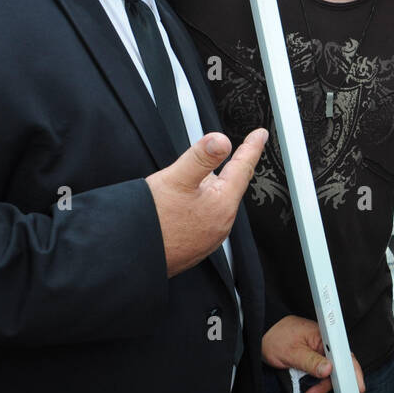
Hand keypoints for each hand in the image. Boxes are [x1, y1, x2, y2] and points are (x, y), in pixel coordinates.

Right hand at [146, 129, 266, 276]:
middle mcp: (221, 223)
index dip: (252, 147)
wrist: (132, 257)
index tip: (260, 134)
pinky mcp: (196, 246)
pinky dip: (195, 207)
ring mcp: (210, 237)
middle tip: (201, 162)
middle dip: (219, 170)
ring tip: (178, 190)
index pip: (243, 167)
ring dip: (203, 190)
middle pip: (228, 185)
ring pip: (213, 201)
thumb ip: (201, 157)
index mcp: (222, 204)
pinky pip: (202, 217)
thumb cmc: (153, 223)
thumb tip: (221, 140)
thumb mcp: (176, 179)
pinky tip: (176, 208)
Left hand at [262, 315, 364, 392]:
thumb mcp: (292, 353)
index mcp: (324, 336)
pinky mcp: (315, 359)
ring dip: (323, 386)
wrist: (262, 335)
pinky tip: (310, 390)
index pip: (344, 354)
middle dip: (334, 383)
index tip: (357, 386)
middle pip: (340, 366)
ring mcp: (320, 351)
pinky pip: (322, 373)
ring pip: (331, 373)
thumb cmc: (275, 337)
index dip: (352, 371)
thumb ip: (311, 362)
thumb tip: (329, 369)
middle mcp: (325, 343)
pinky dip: (318, 384)